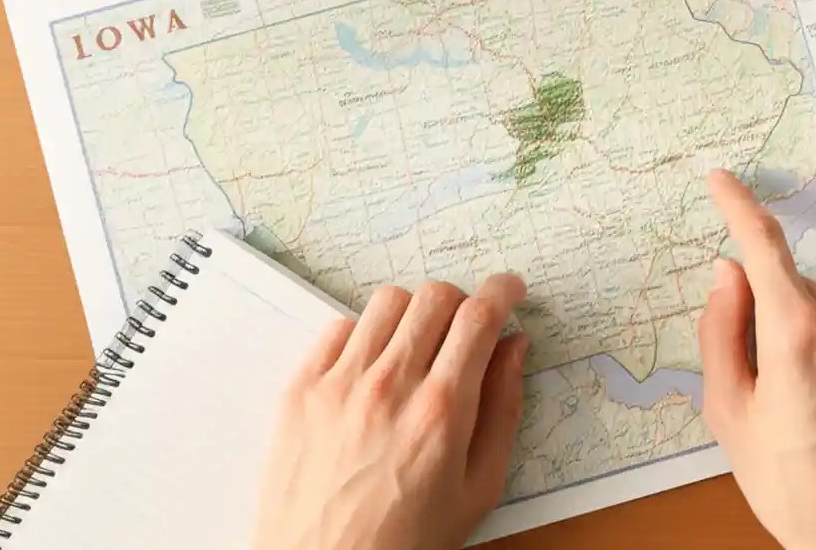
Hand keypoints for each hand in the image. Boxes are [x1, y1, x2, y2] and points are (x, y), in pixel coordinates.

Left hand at [253, 276, 529, 549]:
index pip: (479, 317)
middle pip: (435, 296)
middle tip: (466, 327)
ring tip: (418, 345)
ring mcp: (339, 384)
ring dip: (414, 312)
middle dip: (462, 301)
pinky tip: (374, 366)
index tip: (509, 291)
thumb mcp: (479, 488)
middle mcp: (390, 386)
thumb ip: (503, 409)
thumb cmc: (405, 542)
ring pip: (387, 302)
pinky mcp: (301, 389)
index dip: (502, 292)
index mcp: (442, 411)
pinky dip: (366, 334)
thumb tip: (514, 349)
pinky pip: (339, 327)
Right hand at [699, 170, 815, 549]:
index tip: (722, 179)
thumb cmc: (790, 482)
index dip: (737, 206)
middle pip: (793, 289)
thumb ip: (720, 329)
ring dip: (815, 335)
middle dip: (774, 318)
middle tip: (772, 385)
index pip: (761, 246)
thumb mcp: (729, 412)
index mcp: (796, 334)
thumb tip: (727, 271)